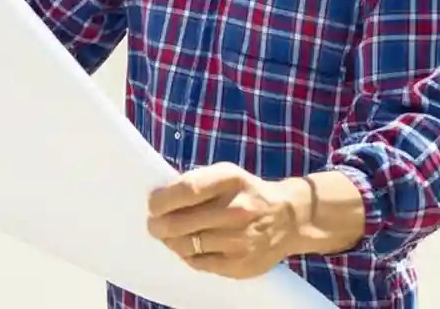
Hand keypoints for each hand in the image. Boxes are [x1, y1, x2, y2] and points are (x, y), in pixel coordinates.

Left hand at [146, 162, 302, 279]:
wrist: (287, 218)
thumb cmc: (246, 193)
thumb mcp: (227, 175)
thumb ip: (196, 183)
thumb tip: (159, 199)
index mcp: (231, 180)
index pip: (186, 190)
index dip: (161, 199)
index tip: (152, 204)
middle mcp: (237, 210)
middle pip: (180, 223)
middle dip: (158, 224)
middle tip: (153, 224)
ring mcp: (239, 240)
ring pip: (186, 246)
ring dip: (170, 241)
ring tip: (169, 235)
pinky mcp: (240, 264)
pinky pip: (199, 263)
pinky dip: (188, 254)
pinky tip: (189, 246)